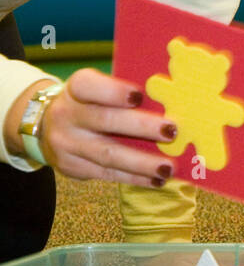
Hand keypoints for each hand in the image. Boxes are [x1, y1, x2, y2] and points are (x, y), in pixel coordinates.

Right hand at [11, 69, 177, 187]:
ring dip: (142, 163)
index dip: (113, 90)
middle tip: (172, 132)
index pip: (88, 86)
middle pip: (104, 121)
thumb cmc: (92, 102)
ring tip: (168, 167)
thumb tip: (173, 100)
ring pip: (107, 154)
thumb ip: (127, 93)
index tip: (139, 95)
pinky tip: (157, 180)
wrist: (48, 125)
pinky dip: (135, 178)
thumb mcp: (99, 89)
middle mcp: (66, 114)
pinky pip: (107, 174)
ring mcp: (66, 143)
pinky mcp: (71, 167)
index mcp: (76, 88)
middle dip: (141, 127)